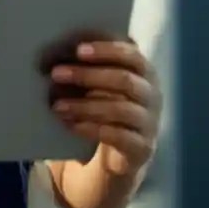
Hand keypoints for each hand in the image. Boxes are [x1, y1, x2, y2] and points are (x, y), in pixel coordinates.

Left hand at [50, 40, 161, 176]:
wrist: (117, 158)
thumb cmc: (104, 110)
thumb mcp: (99, 88)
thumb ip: (89, 70)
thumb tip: (57, 55)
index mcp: (144, 73)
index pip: (132, 55)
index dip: (106, 50)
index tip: (78, 50)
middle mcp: (152, 96)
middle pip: (125, 80)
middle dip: (88, 75)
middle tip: (56, 74)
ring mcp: (150, 123)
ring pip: (121, 109)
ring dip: (85, 106)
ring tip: (57, 106)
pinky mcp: (143, 148)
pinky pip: (119, 136)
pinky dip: (92, 129)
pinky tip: (72, 126)